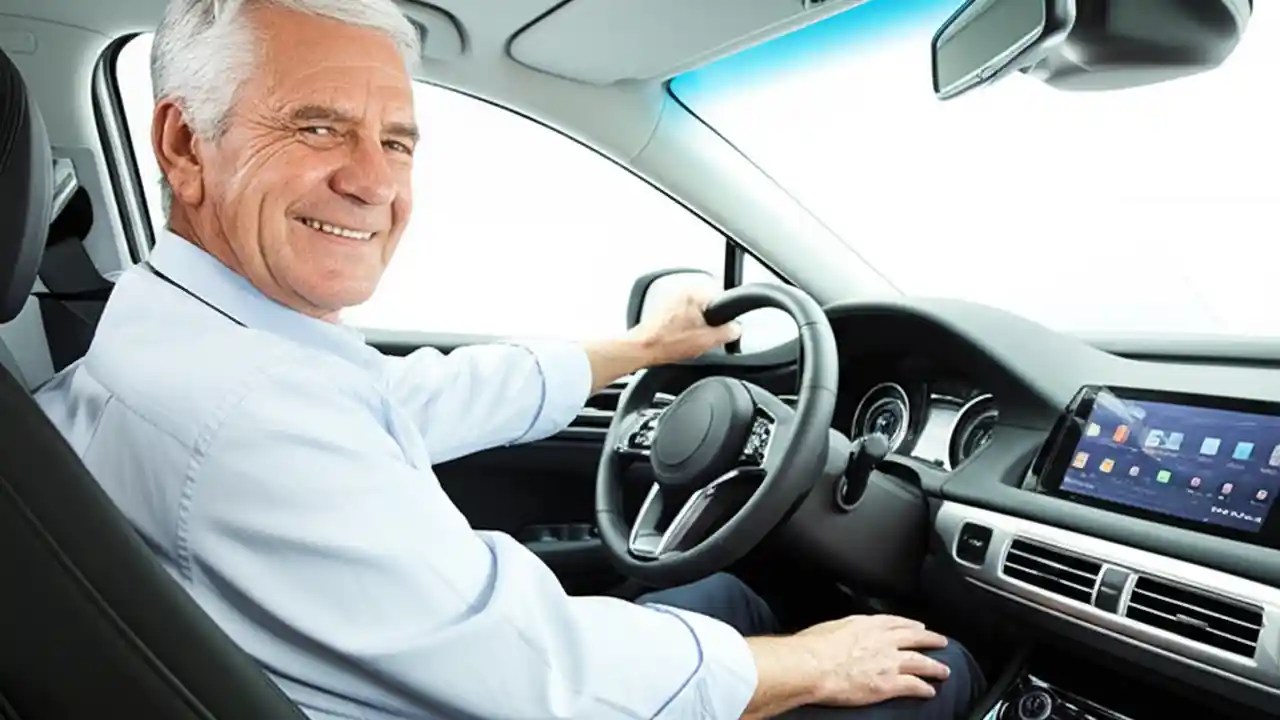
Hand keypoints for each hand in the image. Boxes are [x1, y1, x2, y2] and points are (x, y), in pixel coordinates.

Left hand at [630, 286, 741, 365]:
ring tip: (691, 338)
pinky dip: (688, 324)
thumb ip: (729, 331)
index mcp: (695, 293)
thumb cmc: (667, 343)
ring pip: (698, 309)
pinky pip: (686, 314)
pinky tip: (682, 337)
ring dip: (699, 323)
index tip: (724, 327)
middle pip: (711, 303)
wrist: (643, 349)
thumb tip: (737, 328)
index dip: (727, 315)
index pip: (724, 296)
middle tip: (705, 336)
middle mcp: (683, 290)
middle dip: (712, 320)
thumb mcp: (707, 340)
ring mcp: (673, 298)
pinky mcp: (666, 307)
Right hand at [797, 614, 951, 706]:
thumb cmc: (813, 647)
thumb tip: (842, 633)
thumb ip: (844, 629)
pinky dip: (924, 688)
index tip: (917, 626)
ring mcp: (889, 662)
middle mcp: (883, 640)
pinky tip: (930, 691)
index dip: (909, 624)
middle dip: (930, 639)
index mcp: (867, 624)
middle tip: (941, 641)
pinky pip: (914, 685)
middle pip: (915, 638)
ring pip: (921, 662)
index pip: (895, 621)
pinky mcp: (889, 684)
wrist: (813, 665)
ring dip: (935, 667)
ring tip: (944, 670)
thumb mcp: (830, 627)